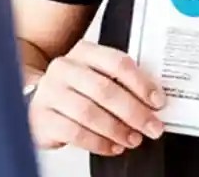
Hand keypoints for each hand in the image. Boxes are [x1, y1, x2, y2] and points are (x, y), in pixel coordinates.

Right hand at [28, 40, 166, 155]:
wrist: (40, 102)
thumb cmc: (77, 90)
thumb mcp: (97, 77)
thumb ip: (122, 84)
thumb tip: (153, 104)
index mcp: (84, 52)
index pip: (117, 63)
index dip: (141, 83)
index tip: (158, 101)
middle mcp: (65, 68)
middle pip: (105, 89)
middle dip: (134, 112)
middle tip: (152, 127)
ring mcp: (50, 92)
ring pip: (89, 112)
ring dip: (117, 129)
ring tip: (133, 139)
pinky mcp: (41, 117)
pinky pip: (74, 132)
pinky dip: (98, 143)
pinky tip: (113, 146)